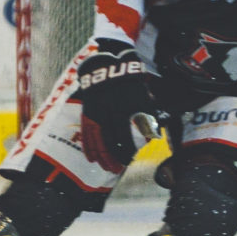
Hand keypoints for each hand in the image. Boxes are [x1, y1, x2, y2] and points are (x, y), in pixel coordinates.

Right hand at [72, 39, 162, 174]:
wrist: (109, 67)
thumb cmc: (132, 85)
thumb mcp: (144, 97)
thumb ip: (148, 118)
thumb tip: (150, 138)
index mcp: (124, 108)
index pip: (124, 135)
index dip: (126, 150)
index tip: (131, 159)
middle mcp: (108, 111)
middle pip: (109, 140)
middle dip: (113, 157)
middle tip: (118, 168)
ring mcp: (95, 111)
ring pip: (96, 139)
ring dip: (101, 156)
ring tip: (106, 168)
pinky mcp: (87, 111)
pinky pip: (86, 132)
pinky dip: (88, 147)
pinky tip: (91, 158)